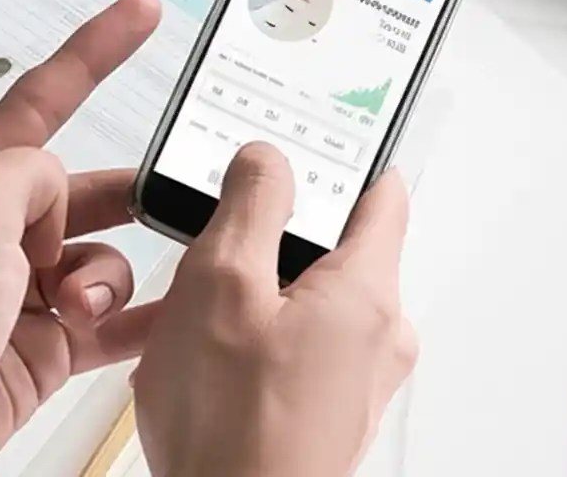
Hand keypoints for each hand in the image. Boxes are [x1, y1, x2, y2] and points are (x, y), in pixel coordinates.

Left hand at [0, 0, 163, 474]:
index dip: (97, 51)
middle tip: (172, 198)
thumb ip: (31, 171)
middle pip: (85, 187)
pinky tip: (179, 314)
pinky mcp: (39, 345)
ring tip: (72, 304)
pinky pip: (110, 318)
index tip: (141, 12)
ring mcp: (15, 288)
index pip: (44, 98)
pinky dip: (143, 317)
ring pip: (103, 255)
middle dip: (126, 196)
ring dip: (105, 276)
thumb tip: (60, 201)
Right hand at [132, 143, 417, 476]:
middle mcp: (377, 334)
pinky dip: (248, 334)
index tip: (293, 144)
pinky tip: (199, 354)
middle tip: (210, 234)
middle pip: (332, 246)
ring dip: (247, 289)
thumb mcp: (220, 282)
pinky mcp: (324, 408)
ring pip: (302, 299)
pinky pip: (292, 345)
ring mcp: (353, 377)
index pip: (379, 192)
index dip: (337, 157)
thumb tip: (266, 159)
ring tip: (187, 304)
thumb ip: (249, 204)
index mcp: (366, 291)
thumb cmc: (231, 421)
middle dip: (267, 233)